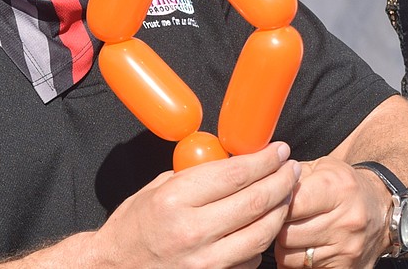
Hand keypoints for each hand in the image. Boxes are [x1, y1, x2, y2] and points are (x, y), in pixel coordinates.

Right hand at [88, 142, 300, 267]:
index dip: (263, 160)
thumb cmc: (134, 226)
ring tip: (285, 193)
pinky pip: (250, 259)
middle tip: (291, 168)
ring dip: (280, 210)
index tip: (277, 150)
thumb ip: (194, 175)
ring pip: (261, 233)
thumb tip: (231, 159)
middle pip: (255, 202)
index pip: (234, 174)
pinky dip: (261, 241)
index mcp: (175, 200)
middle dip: (281, 181)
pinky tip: (263, 225)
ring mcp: (206, 262)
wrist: (116, 268)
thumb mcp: (156, 189)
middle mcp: (193, 231)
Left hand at [274, 157, 389, 267]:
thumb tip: (260, 180)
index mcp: (338, 189)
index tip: (268, 199)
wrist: (381, 209)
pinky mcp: (346, 268)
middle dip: (274, 226)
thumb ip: (290, 173)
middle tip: (276, 217)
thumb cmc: (344, 185)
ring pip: (290, 256)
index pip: (291, 204)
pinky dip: (296, 260)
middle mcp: (346, 221)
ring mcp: (347, 249)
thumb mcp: (321, 167)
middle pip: (286, 233)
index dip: (273, 203)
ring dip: (282, 246)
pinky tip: (300, 246)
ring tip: (288, 231)